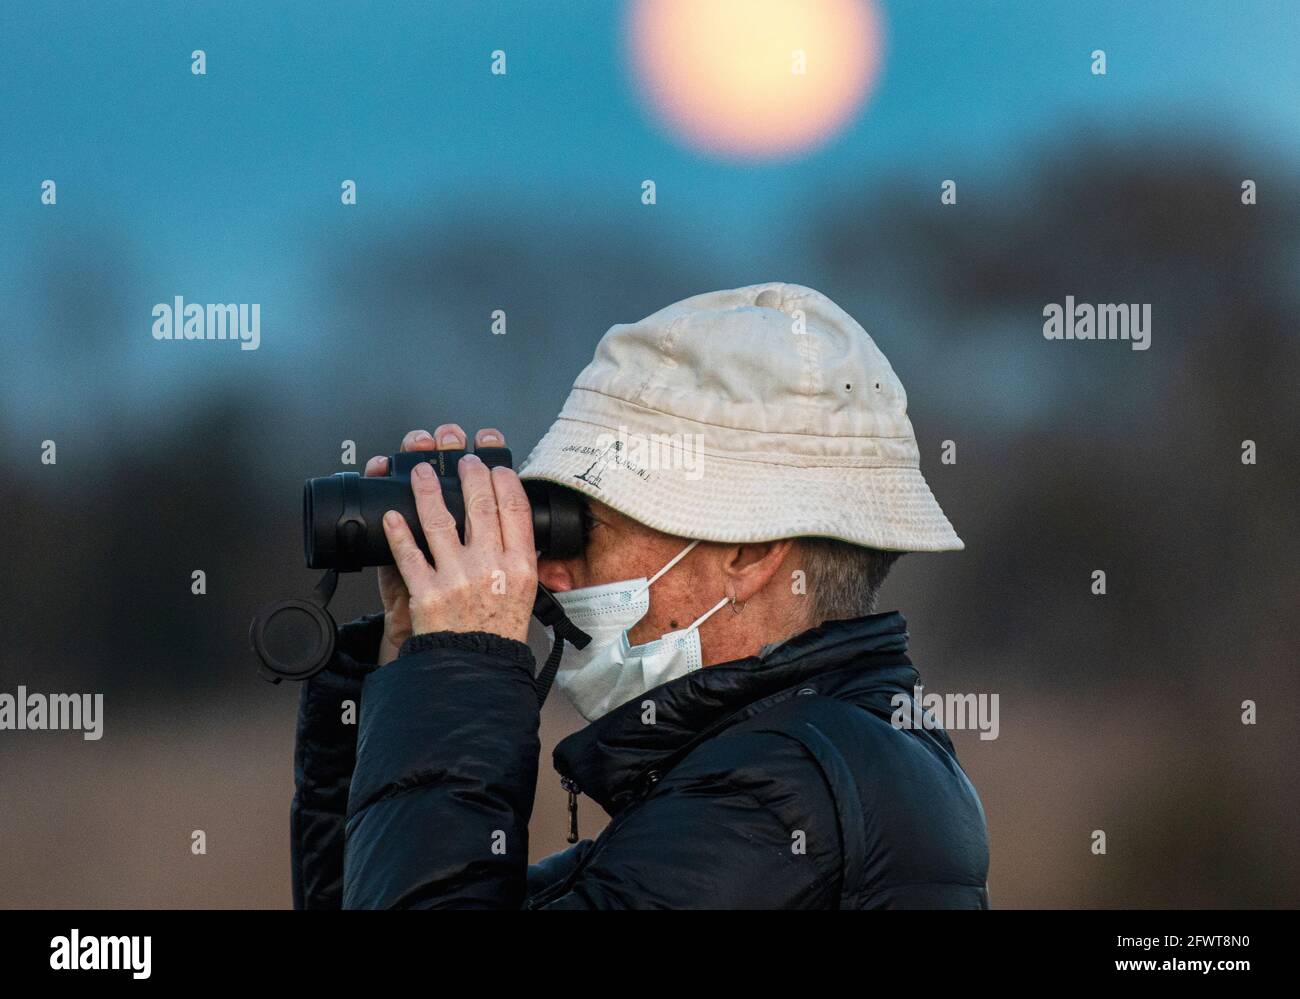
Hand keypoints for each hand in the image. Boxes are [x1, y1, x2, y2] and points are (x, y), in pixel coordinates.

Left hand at [377, 424, 536, 654]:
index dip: (504, 479)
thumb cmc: (498, 632)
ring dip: (427, 490)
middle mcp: (491, 567)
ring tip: (420, 472)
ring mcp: (457, 578)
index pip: (515, 508)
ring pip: (440, 521)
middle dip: (468, 473)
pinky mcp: (427, 592)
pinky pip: (408, 555)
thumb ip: (522, 558)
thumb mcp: (527, 594)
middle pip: (480, 505)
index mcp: (520, 566)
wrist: (476, 668)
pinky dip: (398, 532)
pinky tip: (392, 516)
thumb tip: (517, 525)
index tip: (495, 466)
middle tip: (461, 459)